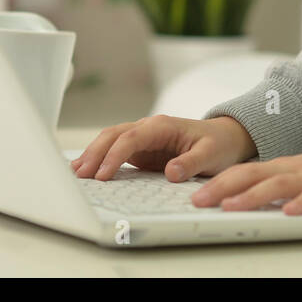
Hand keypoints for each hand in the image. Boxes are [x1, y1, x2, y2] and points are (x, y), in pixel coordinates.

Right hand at [70, 114, 256, 181]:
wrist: (225, 138)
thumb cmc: (218, 144)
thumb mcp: (211, 154)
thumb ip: (191, 163)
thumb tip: (171, 173)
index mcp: (162, 126)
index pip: (131, 138)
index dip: (114, 156)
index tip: (103, 175)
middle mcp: (148, 128)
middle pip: (113, 135)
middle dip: (94, 153)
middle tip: (79, 175)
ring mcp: (143, 138)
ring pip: (111, 141)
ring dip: (93, 155)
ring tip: (75, 174)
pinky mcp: (142, 150)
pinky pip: (116, 152)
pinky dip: (100, 159)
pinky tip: (87, 170)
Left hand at [191, 142, 301, 214]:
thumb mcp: (300, 178)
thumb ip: (274, 187)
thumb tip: (242, 201)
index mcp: (284, 168)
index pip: (245, 172)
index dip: (219, 182)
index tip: (195, 196)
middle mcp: (294, 170)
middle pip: (254, 175)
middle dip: (224, 187)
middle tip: (200, 201)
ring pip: (279, 184)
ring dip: (253, 196)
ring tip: (231, 206)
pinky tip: (289, 212)